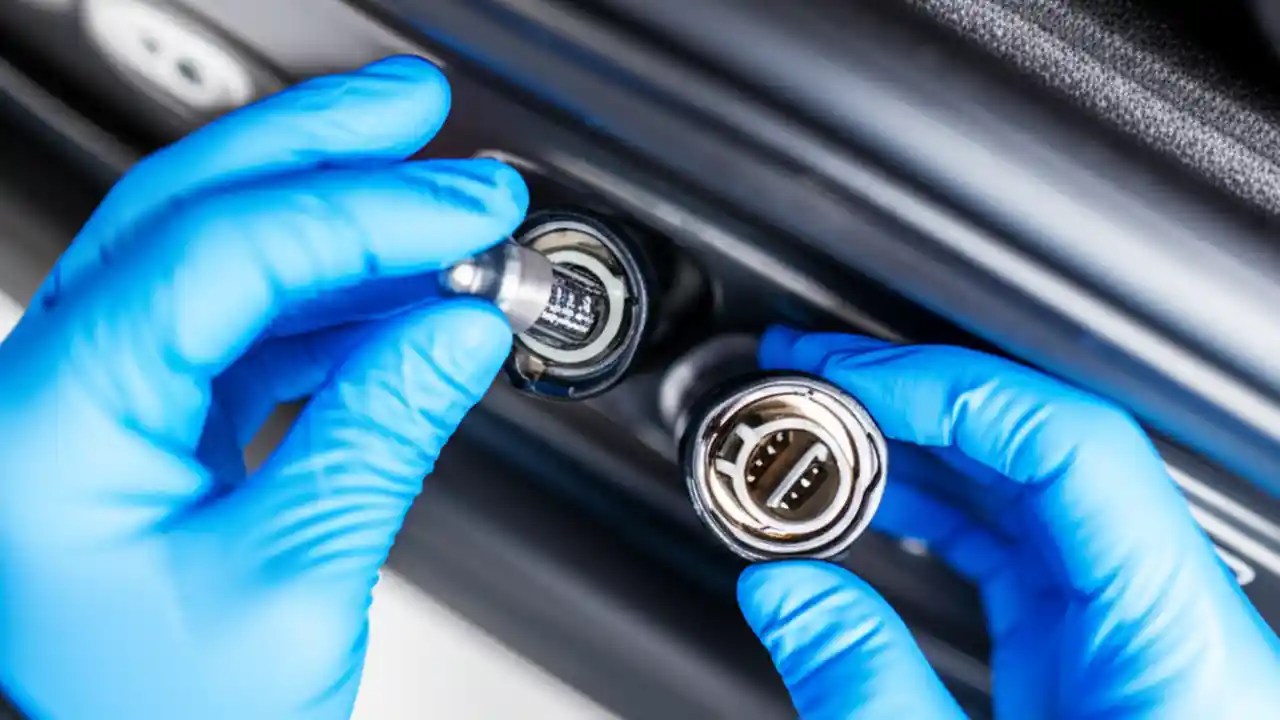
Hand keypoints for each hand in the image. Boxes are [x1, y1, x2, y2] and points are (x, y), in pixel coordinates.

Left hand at [0, 58, 526, 718]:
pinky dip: (334, 300)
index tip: (466, 209)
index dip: (361, 214)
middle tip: (425, 117)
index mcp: (52, 428)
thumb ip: (383, 431)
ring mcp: (100, 401)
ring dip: (342, 228)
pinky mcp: (151, 424)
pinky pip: (243, 326)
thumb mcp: (296, 584)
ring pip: (219, 257)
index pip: (218, 257)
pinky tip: (409, 293)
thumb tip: (464, 325)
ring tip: (448, 219)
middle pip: (190, 211)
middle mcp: (55, 393)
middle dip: (322, 151)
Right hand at [740, 329, 1279, 718]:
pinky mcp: (1104, 658)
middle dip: (922, 398)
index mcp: (1175, 643)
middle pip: (1049, 452)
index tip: (853, 382)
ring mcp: (1139, 635)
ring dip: (924, 447)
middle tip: (818, 374)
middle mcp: (1171, 621)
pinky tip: (876, 499)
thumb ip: (866, 691)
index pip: (1073, 450)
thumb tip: (786, 592)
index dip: (953, 392)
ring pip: (1032, 493)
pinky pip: (1023, 550)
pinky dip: (943, 511)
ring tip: (829, 422)